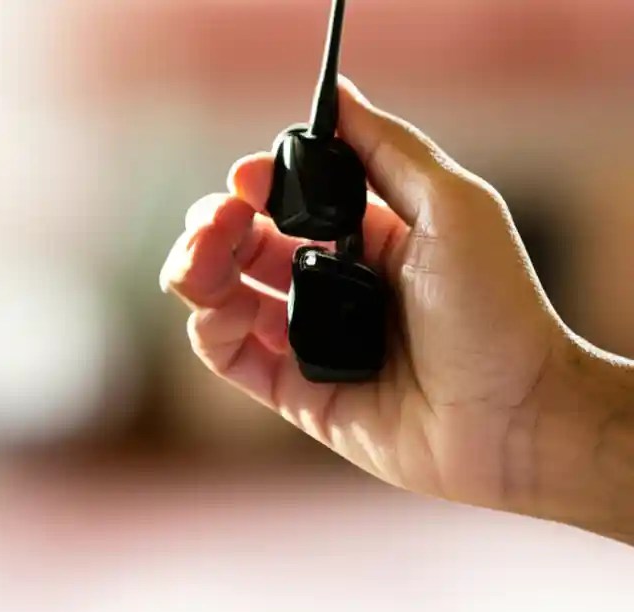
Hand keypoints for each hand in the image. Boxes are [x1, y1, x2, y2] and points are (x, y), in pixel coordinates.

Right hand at [161, 77, 633, 540]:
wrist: (511, 417)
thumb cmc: (497, 313)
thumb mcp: (455, 206)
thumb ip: (389, 150)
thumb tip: (337, 97)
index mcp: (366, 240)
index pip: (287, 203)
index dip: (255, 187)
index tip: (244, 179)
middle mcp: (331, 287)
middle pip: (242, 247)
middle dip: (215, 225)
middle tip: (217, 218)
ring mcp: (308, 340)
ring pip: (222, 297)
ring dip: (199, 269)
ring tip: (204, 257)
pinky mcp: (294, 392)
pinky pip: (228, 355)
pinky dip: (208, 328)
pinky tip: (217, 309)